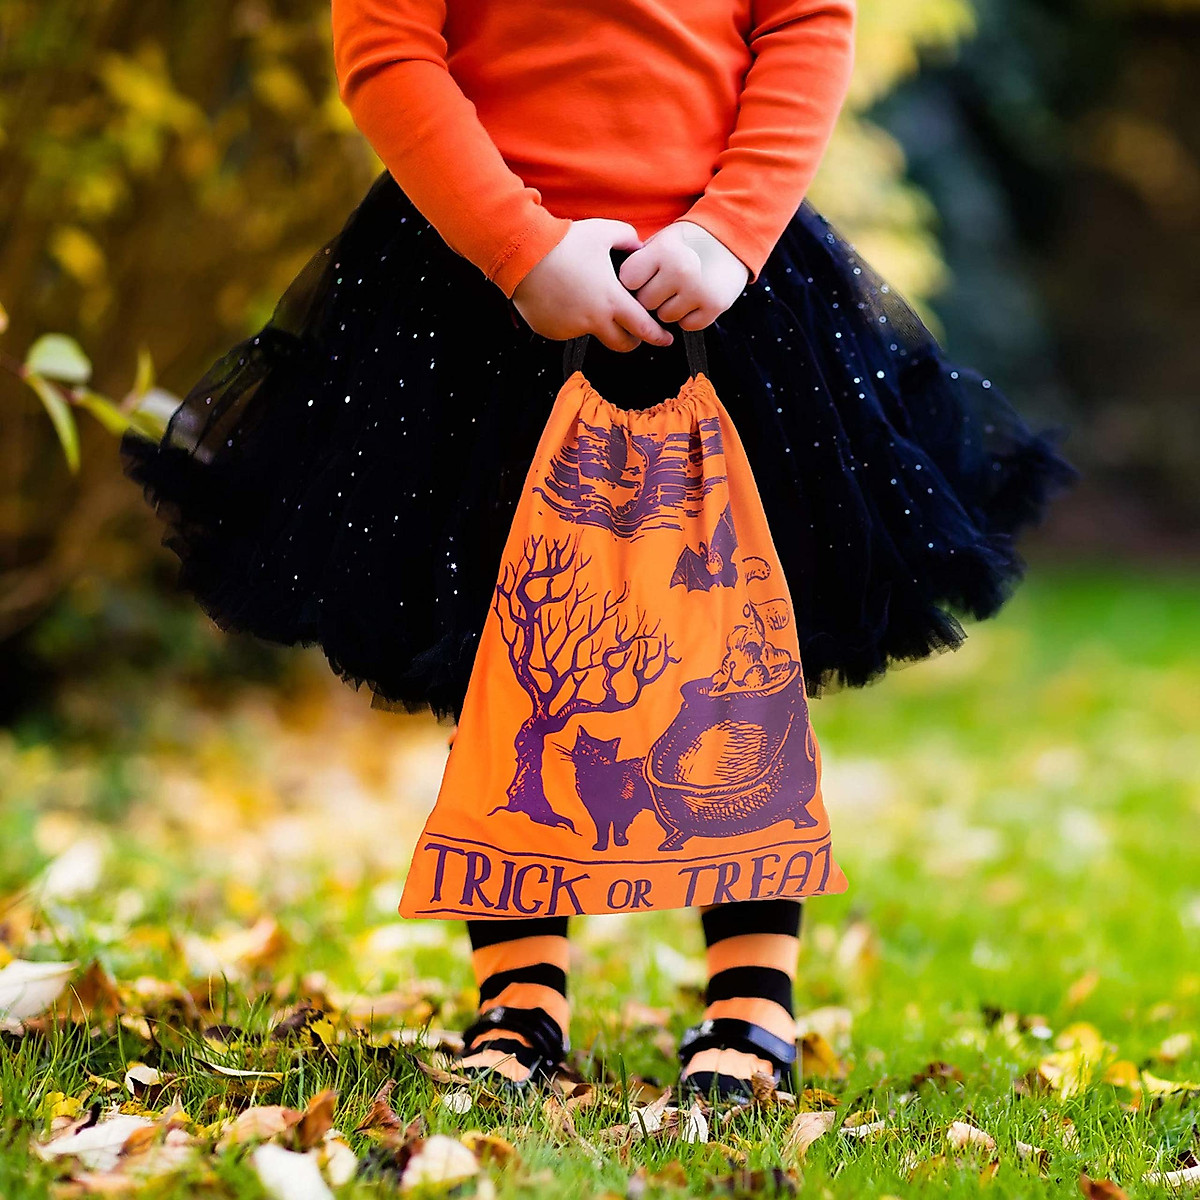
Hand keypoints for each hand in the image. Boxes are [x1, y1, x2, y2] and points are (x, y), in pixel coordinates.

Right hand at [511, 219, 673, 351]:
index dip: (657, 336)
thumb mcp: (603, 231)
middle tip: (634, 333)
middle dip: (632, 341)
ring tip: (585, 297)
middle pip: (621, 344)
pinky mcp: (551, 331)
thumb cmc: (564, 242)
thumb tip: (638, 247)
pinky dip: (570, 320)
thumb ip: (628, 238)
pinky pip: (567, 330)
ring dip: (597, 324)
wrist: (522, 253)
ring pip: (592, 334)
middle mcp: (593, 320)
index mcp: (611, 300)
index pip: (643, 328)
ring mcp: (571, 328)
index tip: (666, 339)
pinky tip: (563, 298)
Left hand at [617, 221, 749, 329]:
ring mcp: (699, 290)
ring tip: (682, 288)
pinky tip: (695, 298)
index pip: (628, 280)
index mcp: (664, 250)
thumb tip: (615, 291)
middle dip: (651, 295)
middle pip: (645, 303)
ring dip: (670, 307)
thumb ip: (639, 262)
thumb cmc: (687, 243)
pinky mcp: (714, 306)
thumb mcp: (661, 241)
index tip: (643, 274)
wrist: (731, 240)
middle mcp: (681, 270)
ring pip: (665, 317)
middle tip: (665, 282)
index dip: (633, 280)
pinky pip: (687, 325)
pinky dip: (689, 315)